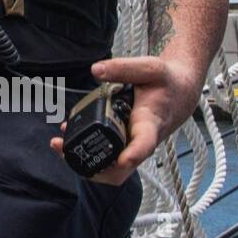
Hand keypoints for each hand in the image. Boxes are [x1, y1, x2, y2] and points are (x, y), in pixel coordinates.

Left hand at [49, 56, 201, 185]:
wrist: (179, 93)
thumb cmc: (166, 82)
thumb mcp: (150, 68)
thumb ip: (124, 68)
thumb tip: (96, 70)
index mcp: (151, 123)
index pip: (144, 143)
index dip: (134, 154)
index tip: (122, 159)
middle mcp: (142, 141)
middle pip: (121, 168)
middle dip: (93, 166)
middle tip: (64, 149)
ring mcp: (132, 146)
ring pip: (110, 168)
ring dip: (84, 161)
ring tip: (58, 144)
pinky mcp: (124, 144)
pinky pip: (106, 157)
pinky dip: (86, 152)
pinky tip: (68, 137)